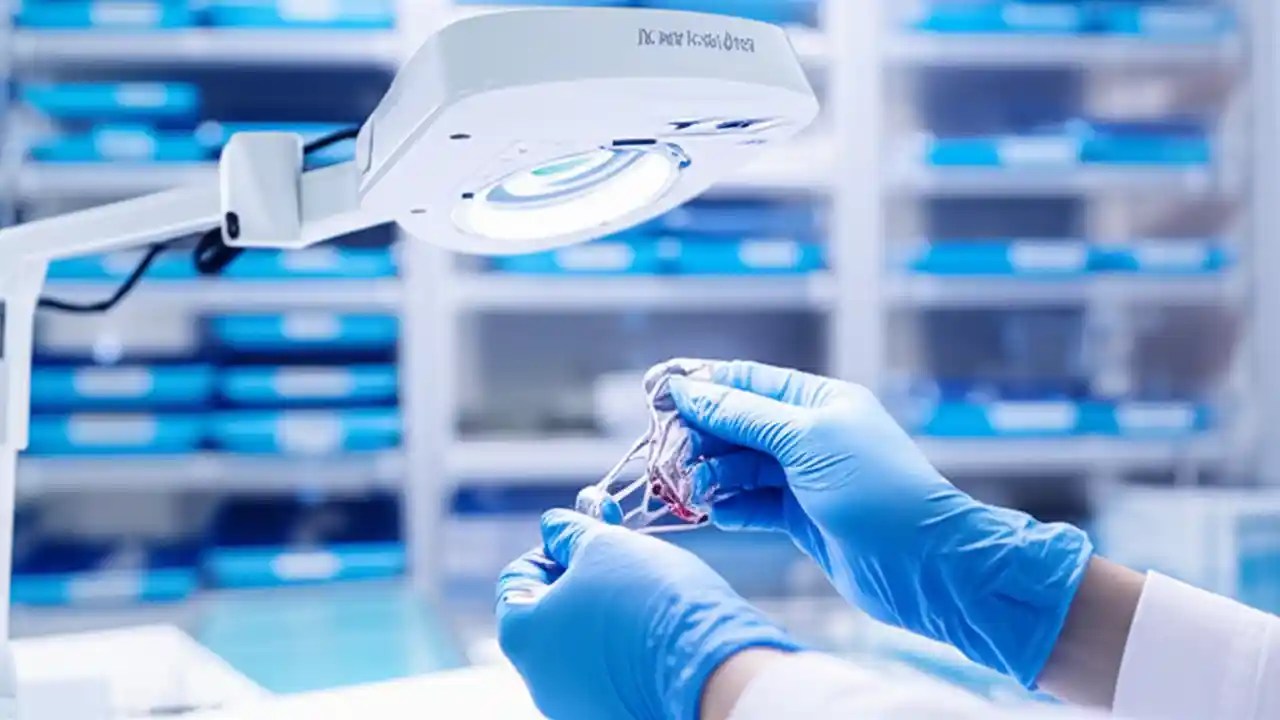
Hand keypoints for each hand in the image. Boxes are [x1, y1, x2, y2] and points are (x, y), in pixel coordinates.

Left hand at [496, 510, 798, 719]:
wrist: (709, 670)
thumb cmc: (650, 602)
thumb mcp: (604, 545)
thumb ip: (570, 533)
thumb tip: (555, 527)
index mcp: (521, 635)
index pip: (517, 579)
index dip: (552, 549)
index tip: (587, 539)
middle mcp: (538, 680)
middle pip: (549, 615)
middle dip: (582, 581)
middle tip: (620, 560)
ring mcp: (576, 706)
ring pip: (582, 646)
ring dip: (606, 615)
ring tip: (647, 597)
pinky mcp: (613, 717)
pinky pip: (611, 676)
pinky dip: (627, 650)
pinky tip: (659, 634)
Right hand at [667, 360, 1092, 687]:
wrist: (924, 563)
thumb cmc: (875, 489)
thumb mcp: (804, 440)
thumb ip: (743, 415)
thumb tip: (689, 388)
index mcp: (819, 401)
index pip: (746, 381)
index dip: (700, 384)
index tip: (654, 390)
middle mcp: (810, 435)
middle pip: (737, 424)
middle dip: (700, 436)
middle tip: (667, 454)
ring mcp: (806, 478)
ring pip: (741, 467)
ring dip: (711, 475)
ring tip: (690, 489)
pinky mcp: (802, 519)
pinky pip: (754, 505)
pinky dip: (732, 507)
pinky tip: (716, 513)